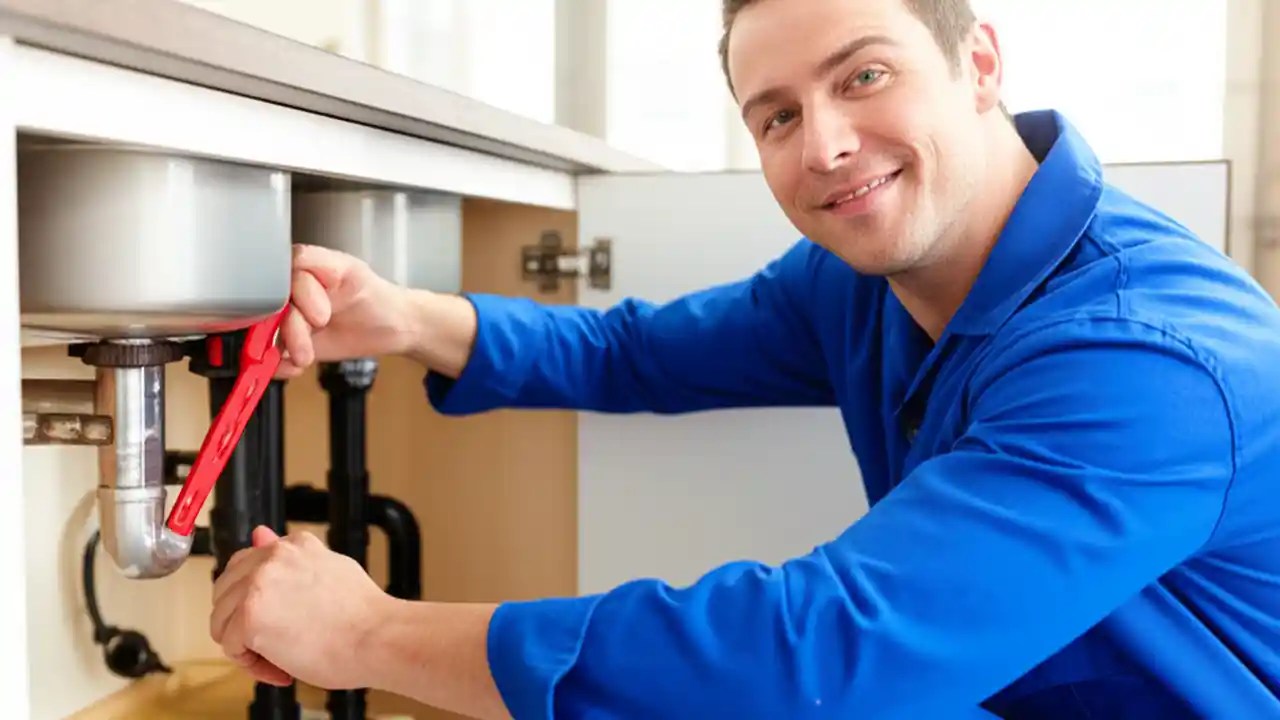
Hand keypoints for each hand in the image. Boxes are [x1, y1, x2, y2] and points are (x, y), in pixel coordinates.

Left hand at [209, 526, 391, 688]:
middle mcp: (272, 558)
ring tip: (282, 656)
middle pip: (225, 593)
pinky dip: (252, 664)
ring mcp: (259, 585)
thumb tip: (259, 534)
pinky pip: (230, 647)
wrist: (378, 638)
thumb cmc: (363, 616)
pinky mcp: (251, 618)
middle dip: (243, 621)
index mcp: (293, 545)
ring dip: (246, 645)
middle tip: (275, 640)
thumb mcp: (328, 570)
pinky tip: (282, 666)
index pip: (245, 566)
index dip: (254, 599)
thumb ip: (290, 557)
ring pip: (222, 621)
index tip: (272, 617)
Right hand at [278, 244, 416, 377]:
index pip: (281, 273)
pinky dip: (278, 366)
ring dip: (281, 351)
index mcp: (301, 267)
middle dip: (289, 331)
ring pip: (264, 332)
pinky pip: (268, 355)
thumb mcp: (354, 271)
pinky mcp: (288, 343)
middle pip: (269, 307)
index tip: (321, 316)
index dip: (298, 296)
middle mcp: (289, 292)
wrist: (390, 328)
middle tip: (308, 346)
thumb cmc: (376, 295)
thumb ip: (321, 263)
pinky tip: (296, 367)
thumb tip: (293, 261)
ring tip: (304, 359)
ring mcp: (286, 319)